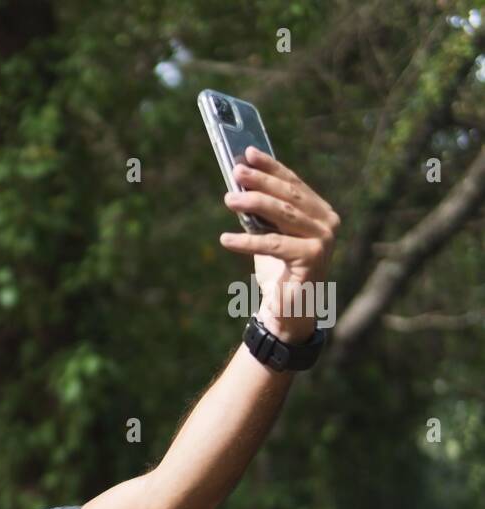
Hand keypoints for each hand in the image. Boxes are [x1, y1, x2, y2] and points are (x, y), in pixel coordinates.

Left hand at [219, 147, 340, 342]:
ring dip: (254, 203)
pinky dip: (247, 241)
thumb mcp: (269, 234)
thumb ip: (262, 213)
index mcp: (320, 212)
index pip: (294, 183)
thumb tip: (238, 185)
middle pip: (289, 196)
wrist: (288, 310)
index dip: (272, 167)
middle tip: (236, 172)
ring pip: (284, 215)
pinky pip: (274, 244)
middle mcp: (327, 222)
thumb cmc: (277, 271)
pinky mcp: (312, 258)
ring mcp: (323, 240)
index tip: (249, 153)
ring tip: (228, 199)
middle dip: (261, 181)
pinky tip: (225, 240)